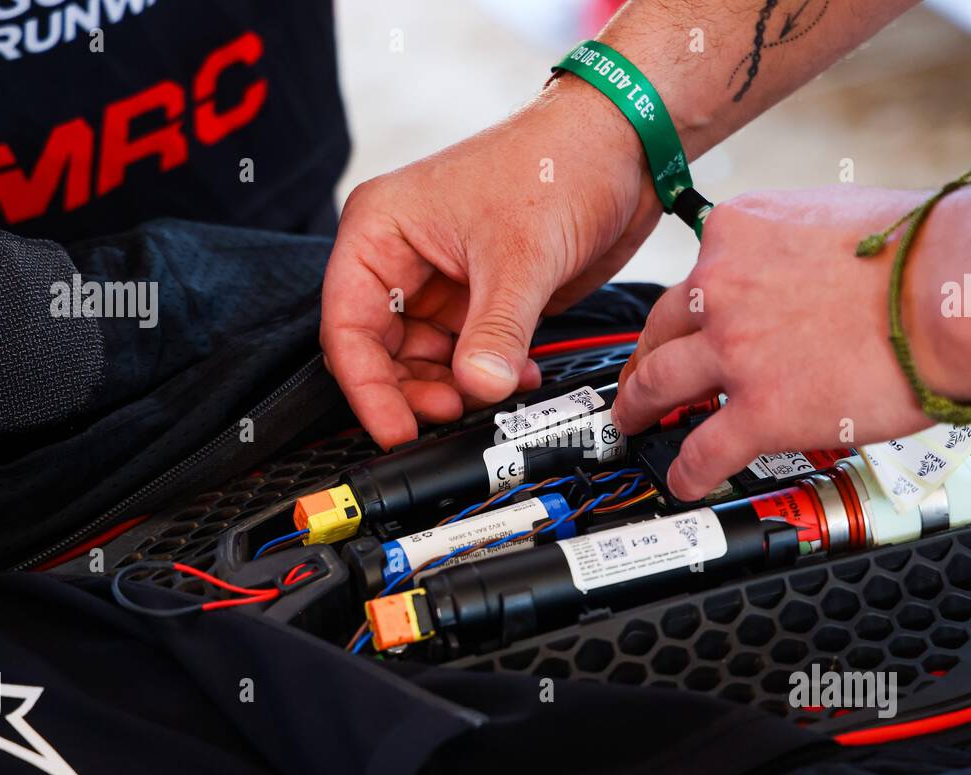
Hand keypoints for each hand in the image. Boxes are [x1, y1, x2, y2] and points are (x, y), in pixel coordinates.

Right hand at [321, 78, 663, 448]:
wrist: (622, 148)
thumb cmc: (559, 162)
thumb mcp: (521, 256)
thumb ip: (496, 330)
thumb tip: (478, 388)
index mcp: (382, 229)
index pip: (348, 324)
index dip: (367, 386)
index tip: (393, 430)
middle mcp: (403, 257)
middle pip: (382, 351)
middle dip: (414, 389)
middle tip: (451, 413)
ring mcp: (443, 281)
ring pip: (426, 361)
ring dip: (457, 387)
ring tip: (492, 392)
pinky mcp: (482, 299)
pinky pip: (469, 356)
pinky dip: (489, 375)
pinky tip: (518, 376)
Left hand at [610, 186, 970, 500]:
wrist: (955, 287)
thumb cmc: (923, 247)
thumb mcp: (834, 213)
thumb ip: (795, 245)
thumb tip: (803, 266)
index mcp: (740, 232)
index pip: (698, 273)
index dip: (693, 308)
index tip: (690, 325)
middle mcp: (723, 286)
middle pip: (661, 327)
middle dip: (645, 358)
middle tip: (643, 378)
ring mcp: (734, 350)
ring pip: (659, 384)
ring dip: (640, 409)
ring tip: (637, 426)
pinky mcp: (760, 409)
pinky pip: (704, 449)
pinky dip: (687, 471)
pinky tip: (684, 481)